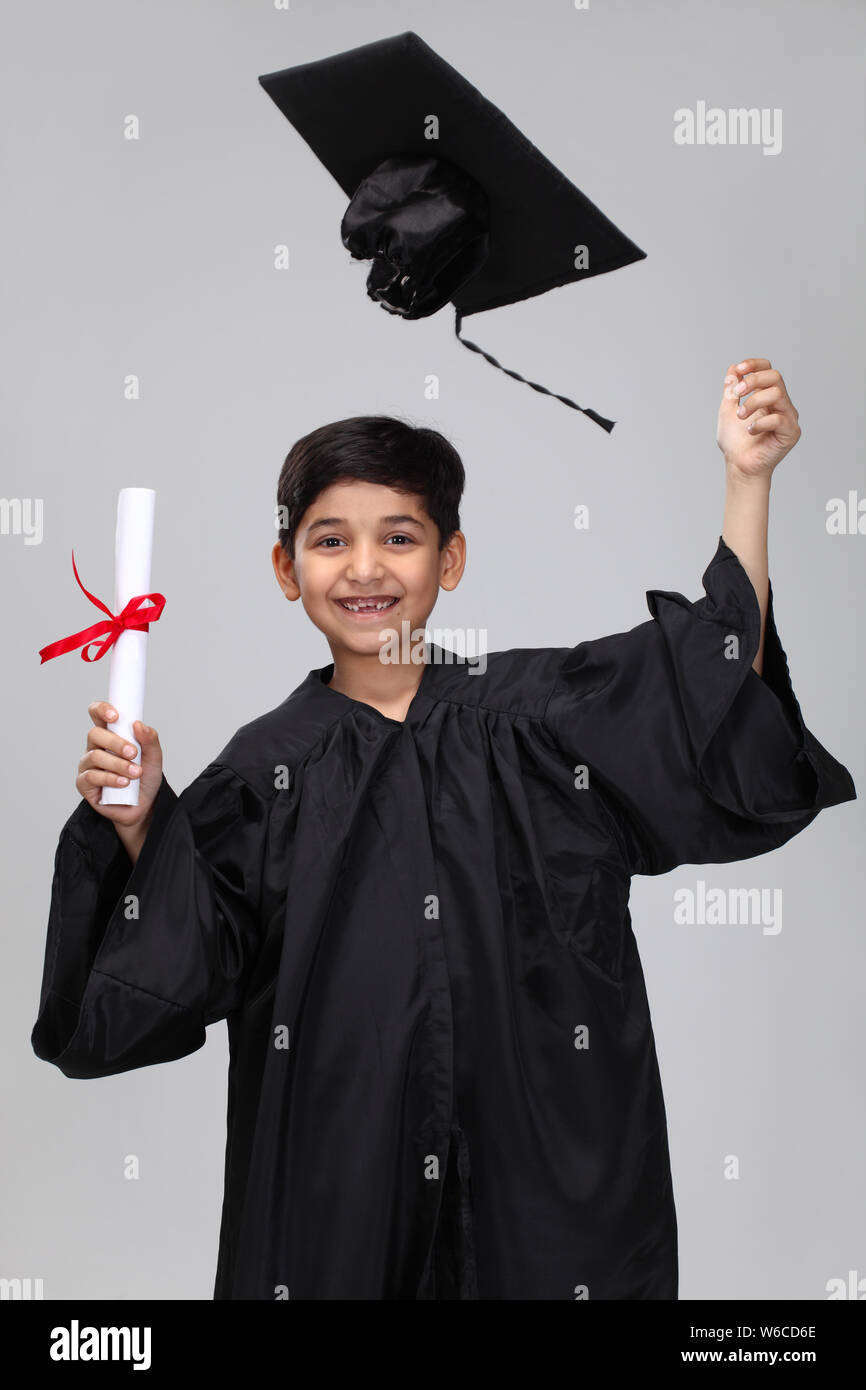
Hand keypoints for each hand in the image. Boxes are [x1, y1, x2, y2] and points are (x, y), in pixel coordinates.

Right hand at [76, 702, 162, 829]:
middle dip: (115, 742)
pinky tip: (123, 783)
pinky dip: (110, 779)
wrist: (144, 807)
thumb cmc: (145, 779)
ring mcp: (88, 765)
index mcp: (110, 735)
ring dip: (118, 764)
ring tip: (135, 773)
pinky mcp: (84, 784)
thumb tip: (138, 724)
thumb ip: (150, 740)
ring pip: (95, 756)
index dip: (102, 709)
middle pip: (95, 733)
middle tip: (134, 753)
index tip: (115, 716)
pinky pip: (92, 776)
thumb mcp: (154, 758)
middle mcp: (96, 747)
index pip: (98, 714)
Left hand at [716, 358, 800, 479]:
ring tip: (740, 416)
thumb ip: (731, 391)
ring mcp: (788, 417)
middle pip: (775, 377)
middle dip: (753, 380)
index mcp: (767, 396)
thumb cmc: (735, 442)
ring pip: (777, 394)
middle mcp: (781, 404)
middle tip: (737, 394)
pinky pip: (779, 419)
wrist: (739, 466)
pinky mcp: (791, 433)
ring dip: (753, 402)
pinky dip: (760, 422)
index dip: (754, 365)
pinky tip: (750, 431)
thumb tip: (732, 370)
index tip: (738, 370)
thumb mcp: (727, 411)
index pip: (768, 370)